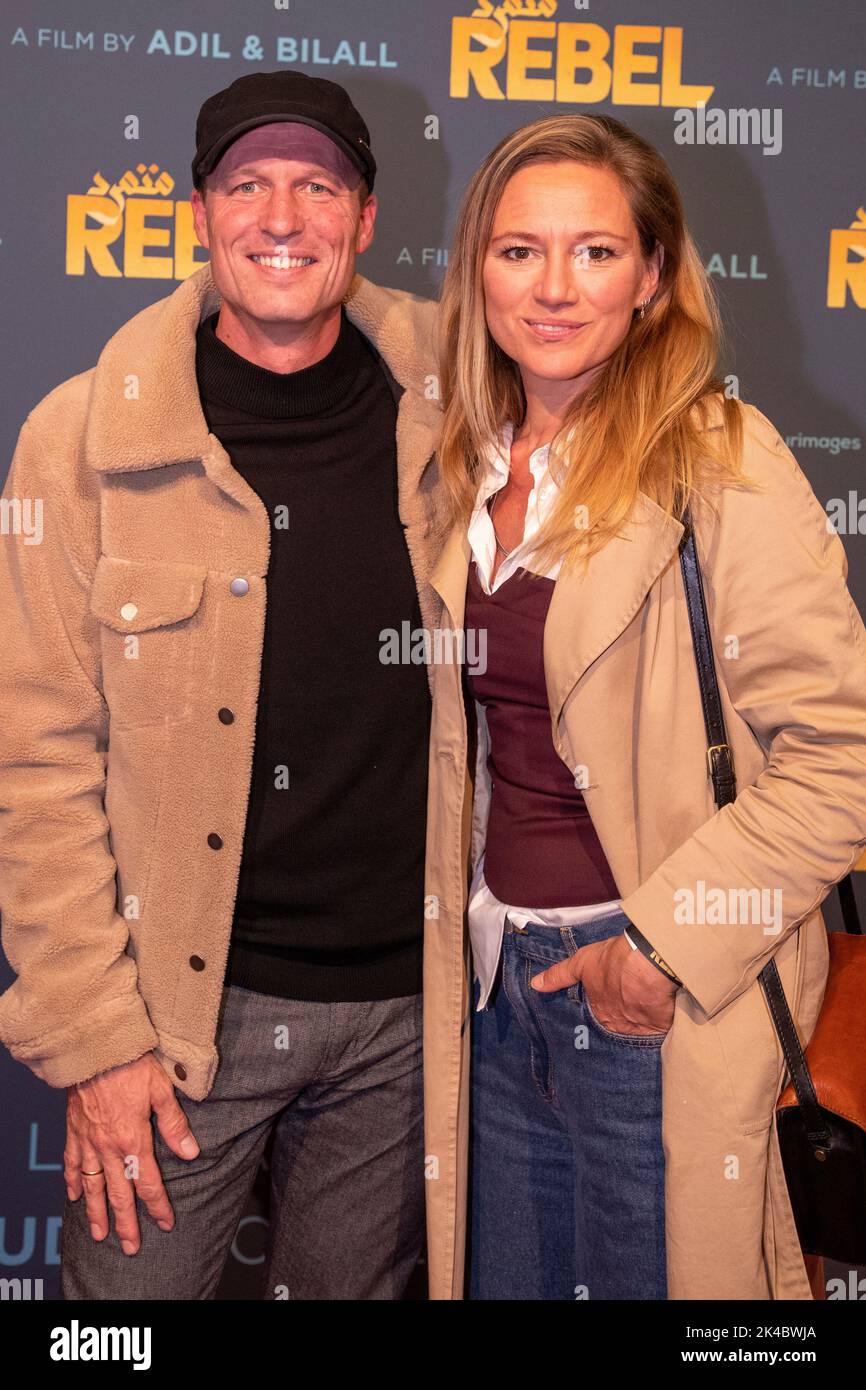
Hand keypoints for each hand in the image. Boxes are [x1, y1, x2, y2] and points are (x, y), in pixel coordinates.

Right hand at [64, 1051, 200, 1255]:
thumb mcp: (162, 1091)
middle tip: (131, 1247)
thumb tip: (191, 1153)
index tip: (165, 1223)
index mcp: (133, 1139)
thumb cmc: (132, 1064)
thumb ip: (175, 1125)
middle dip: (126, 1223)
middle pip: (119, 1194)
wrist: (95, 1047)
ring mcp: (88, 1142)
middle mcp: (108, 1147)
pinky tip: (74, 1197)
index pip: (148, 1182)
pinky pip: (70, 1163)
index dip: (158, 1206)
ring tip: (101, 1234)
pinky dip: (71, 1182)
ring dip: (97, 1213)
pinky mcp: (74, 1131)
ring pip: (92, 1186)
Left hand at [530, 932, 677, 1035]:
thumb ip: (559, 975)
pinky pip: (660, 1031)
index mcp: (600, 1013)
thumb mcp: (582, 962)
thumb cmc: (614, 961)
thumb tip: (535, 985)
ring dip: (640, 1023)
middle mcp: (618, 1026)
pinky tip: (662, 1018)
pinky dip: (660, 1026)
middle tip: (628, 1009)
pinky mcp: (662, 1028)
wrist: (648, 963)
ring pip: (638, 1030)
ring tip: (645, 1012)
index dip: (606, 1008)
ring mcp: (640, 1030)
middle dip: (622, 1020)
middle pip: (619, 1026)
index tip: (611, 1004)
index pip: (600, 1016)